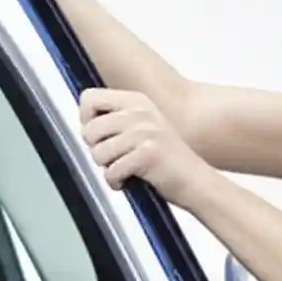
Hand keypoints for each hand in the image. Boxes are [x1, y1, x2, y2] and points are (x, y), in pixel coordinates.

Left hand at [80, 88, 217, 207]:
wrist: (196, 181)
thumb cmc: (166, 160)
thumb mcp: (143, 128)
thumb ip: (116, 121)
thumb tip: (84, 126)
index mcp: (137, 101)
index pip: (89, 98)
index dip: (87, 121)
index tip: (100, 137)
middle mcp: (140, 112)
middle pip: (89, 129)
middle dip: (96, 150)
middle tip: (115, 158)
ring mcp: (145, 132)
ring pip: (98, 153)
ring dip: (107, 169)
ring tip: (125, 170)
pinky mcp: (148, 154)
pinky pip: (111, 172)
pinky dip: (117, 182)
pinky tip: (130, 181)